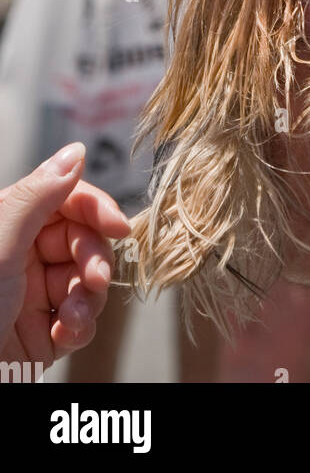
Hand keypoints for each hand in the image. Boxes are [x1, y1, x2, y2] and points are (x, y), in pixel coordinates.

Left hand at [0, 143, 129, 372]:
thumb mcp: (0, 247)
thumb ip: (39, 197)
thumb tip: (77, 152)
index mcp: (10, 225)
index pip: (67, 200)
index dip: (96, 209)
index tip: (119, 226)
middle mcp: (24, 256)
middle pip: (84, 240)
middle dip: (95, 260)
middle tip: (95, 280)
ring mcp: (36, 295)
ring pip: (88, 281)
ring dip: (89, 299)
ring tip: (71, 318)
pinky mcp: (45, 332)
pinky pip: (82, 319)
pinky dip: (80, 327)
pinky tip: (63, 336)